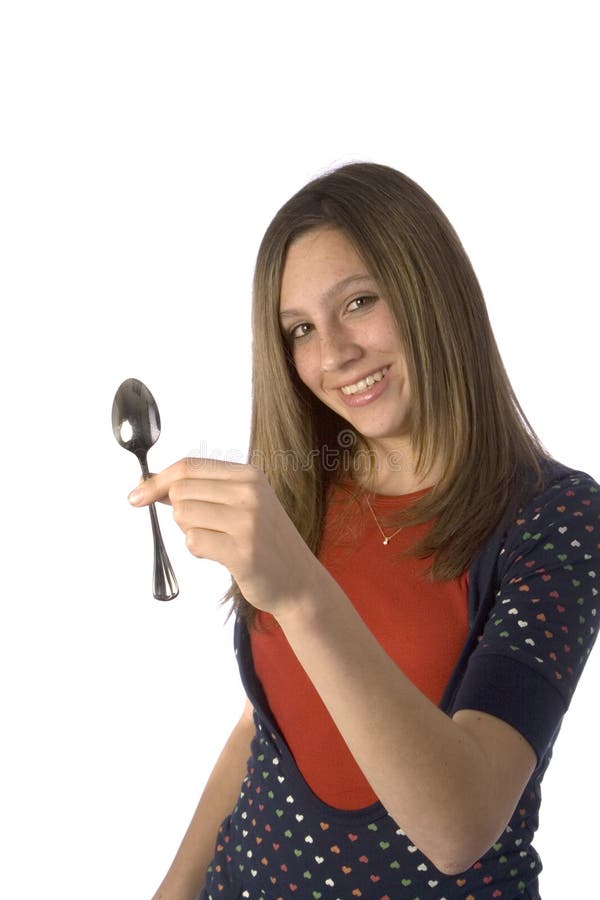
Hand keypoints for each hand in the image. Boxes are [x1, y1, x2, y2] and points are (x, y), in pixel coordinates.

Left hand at [128, 457, 320, 617]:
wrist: (298, 579)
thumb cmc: (265, 541)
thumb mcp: (244, 503)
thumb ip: (204, 490)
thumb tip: (153, 486)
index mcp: (249, 475)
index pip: (188, 467)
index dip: (156, 480)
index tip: (137, 495)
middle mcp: (250, 493)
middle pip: (181, 491)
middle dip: (180, 512)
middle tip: (206, 527)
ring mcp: (248, 522)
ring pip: (183, 516)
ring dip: (190, 532)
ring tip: (217, 540)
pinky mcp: (242, 551)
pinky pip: (193, 542)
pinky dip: (198, 550)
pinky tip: (220, 554)